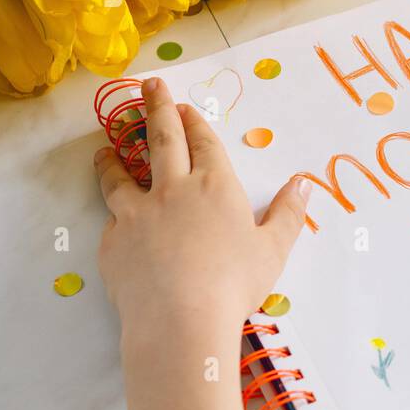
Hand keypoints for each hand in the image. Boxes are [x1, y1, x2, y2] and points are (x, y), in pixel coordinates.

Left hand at [94, 77, 310, 352]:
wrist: (179, 321)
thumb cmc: (234, 284)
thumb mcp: (274, 249)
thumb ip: (288, 212)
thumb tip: (304, 182)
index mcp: (216, 186)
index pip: (203, 142)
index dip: (194, 121)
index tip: (183, 105)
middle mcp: (173, 189)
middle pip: (161, 139)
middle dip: (156, 108)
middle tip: (148, 87)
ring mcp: (137, 213)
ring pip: (120, 175)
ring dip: (114, 156)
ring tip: (105, 148)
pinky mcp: (113, 241)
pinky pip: (113, 220)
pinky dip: (114, 213)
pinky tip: (115, 219)